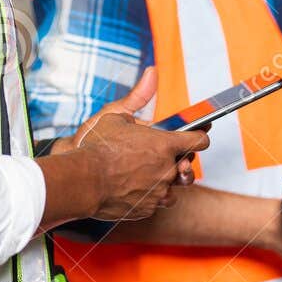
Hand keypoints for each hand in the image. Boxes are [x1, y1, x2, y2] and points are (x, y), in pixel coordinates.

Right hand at [73, 69, 208, 220]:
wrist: (81, 181)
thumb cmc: (96, 147)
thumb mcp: (116, 114)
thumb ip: (139, 95)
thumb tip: (152, 72)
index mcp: (164, 144)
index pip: (199, 141)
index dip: (201, 136)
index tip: (200, 135)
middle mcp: (167, 169)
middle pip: (186, 166)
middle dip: (178, 160)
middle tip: (161, 155)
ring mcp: (158, 192)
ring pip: (173, 187)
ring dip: (165, 180)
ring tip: (147, 173)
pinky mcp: (147, 209)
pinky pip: (156, 203)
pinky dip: (149, 196)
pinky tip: (134, 187)